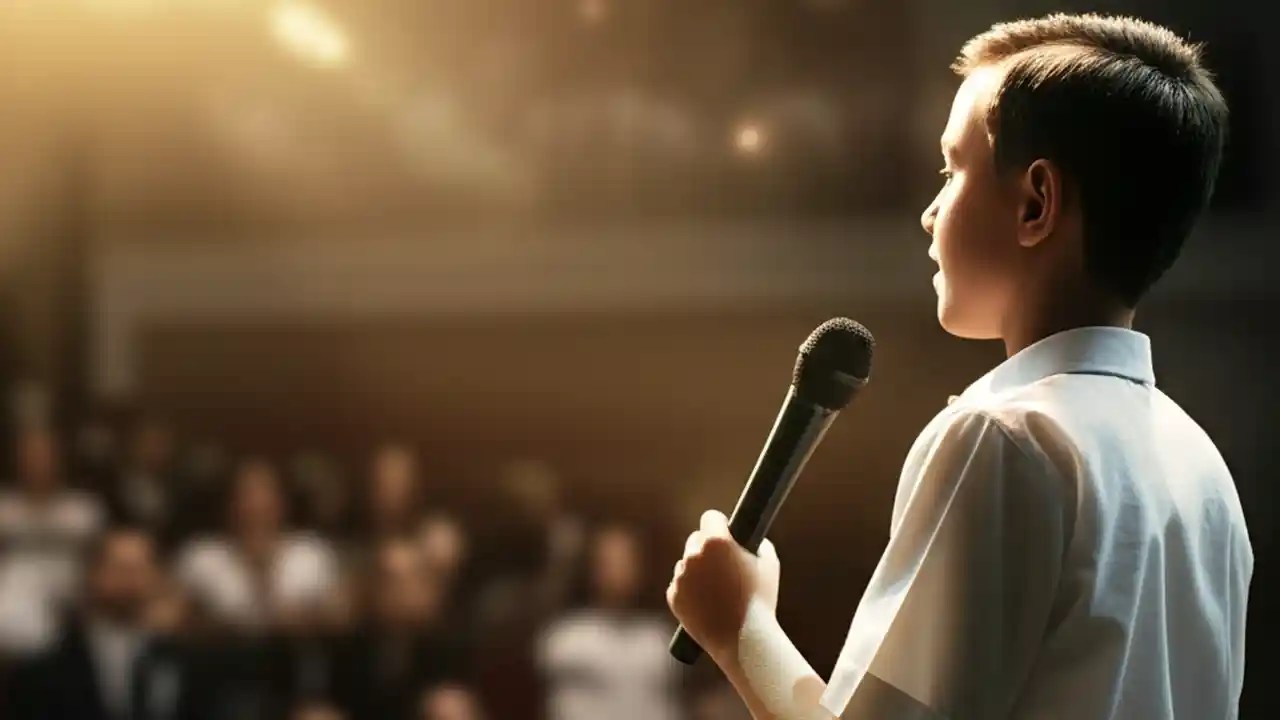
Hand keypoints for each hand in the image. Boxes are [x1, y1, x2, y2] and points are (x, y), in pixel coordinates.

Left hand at [666, 509, 780, 661]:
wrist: (744, 641)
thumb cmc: (761, 601)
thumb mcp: (769, 563)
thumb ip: (757, 544)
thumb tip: (750, 539)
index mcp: (716, 541)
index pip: (710, 517)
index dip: (720, 524)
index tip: (725, 530)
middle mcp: (693, 554)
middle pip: (696, 539)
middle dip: (707, 547)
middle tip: (722, 562)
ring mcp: (680, 576)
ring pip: (686, 563)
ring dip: (698, 570)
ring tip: (718, 589)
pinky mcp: (673, 597)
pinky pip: (680, 585)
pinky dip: (690, 591)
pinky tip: (707, 603)